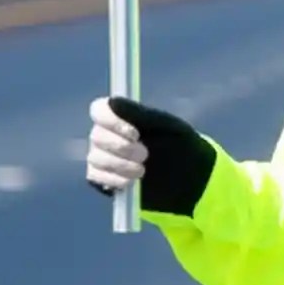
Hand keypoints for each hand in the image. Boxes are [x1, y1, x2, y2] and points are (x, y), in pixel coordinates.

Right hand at [85, 96, 216, 216]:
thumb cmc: (178, 144)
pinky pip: (95, 176)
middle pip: (97, 136)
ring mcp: (102, 155)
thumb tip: (113, 102)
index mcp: (122, 115)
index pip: (99, 110)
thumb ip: (140, 114)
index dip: (111, 121)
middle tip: (145, 155)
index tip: (135, 133)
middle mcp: (107, 134)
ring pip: (96, 157)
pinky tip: (131, 182)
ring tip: (142, 171)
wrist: (188, 177)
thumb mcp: (167, 126)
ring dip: (120, 165)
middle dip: (121, 147)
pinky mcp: (102, 177)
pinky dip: (113, 179)